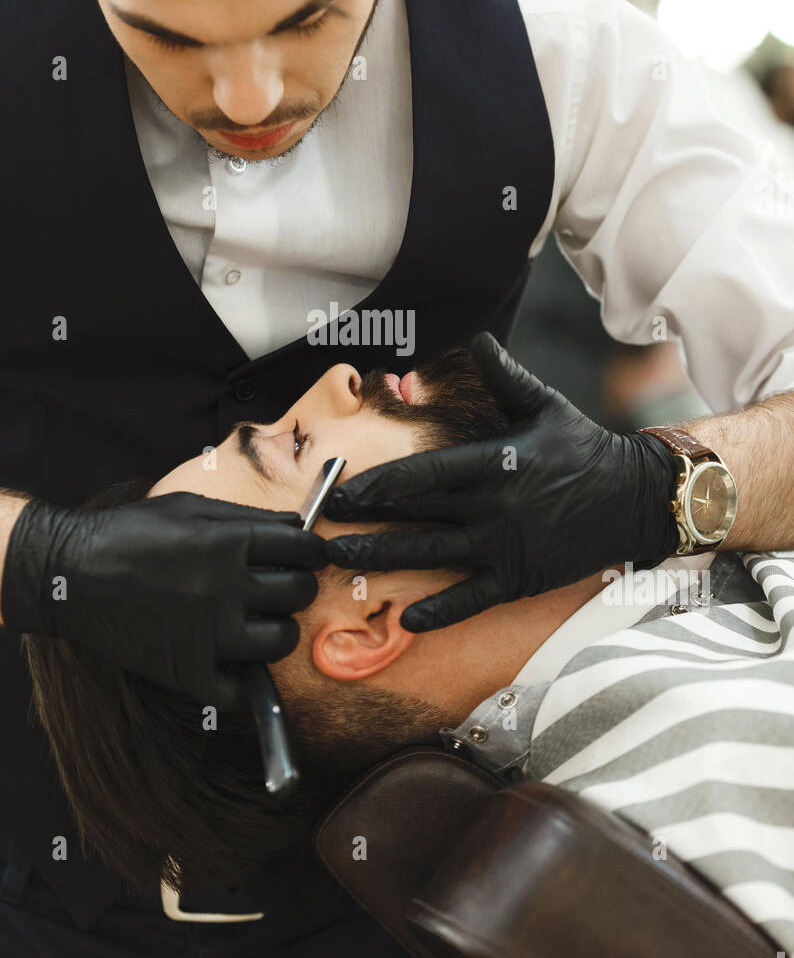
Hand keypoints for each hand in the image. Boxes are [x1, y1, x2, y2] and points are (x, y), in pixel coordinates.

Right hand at [0, 493, 326, 706]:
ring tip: (262, 623)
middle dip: (299, 587)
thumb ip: (246, 517)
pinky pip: (240, 691)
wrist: (69, 573)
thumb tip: (298, 526)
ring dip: (279, 632)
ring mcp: (206, 633)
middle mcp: (223, 588)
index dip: (314, 551)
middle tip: (285, 587)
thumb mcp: (189, 507)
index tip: (312, 557)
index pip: (301, 548)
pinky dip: (246, 681)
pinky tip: (236, 661)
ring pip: (280, 641)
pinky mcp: (186, 671)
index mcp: (227, 542)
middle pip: (298, 594)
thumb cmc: (129, 532)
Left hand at [323, 331, 680, 630]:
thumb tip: (478, 337)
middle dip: (365, 522)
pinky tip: (407, 620)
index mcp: (494, 462)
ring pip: (432, 556)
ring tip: (341, 560)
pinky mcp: (520, 578)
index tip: (341, 489)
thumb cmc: (583, 446)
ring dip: (383, 559)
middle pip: (417, 515)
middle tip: (320, 528)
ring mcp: (505, 546)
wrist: (636, 496)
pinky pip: (473, 599)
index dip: (379, 483)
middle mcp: (494, 507)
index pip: (424, 473)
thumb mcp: (544, 405)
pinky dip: (440, 611)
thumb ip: (505, 377)